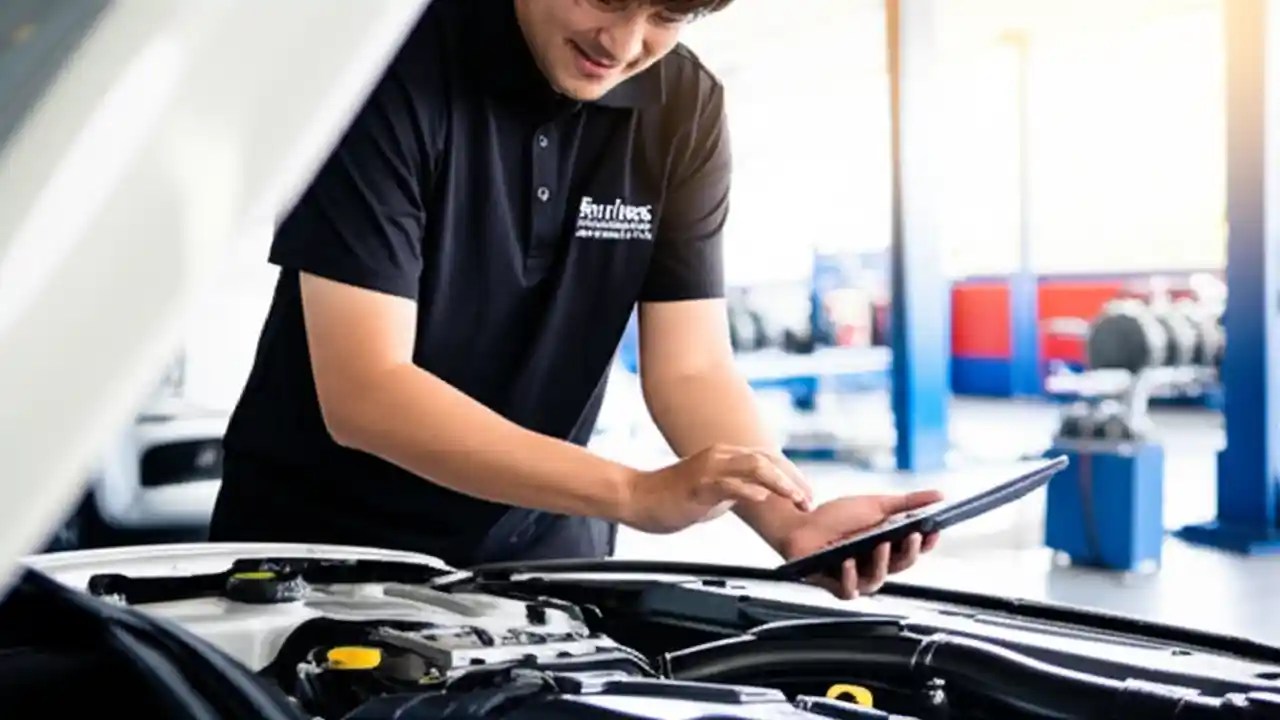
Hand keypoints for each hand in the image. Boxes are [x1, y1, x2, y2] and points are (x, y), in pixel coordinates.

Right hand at [623, 444, 813, 533]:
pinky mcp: (698, 484)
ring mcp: (709, 468)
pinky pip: (727, 484)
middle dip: (793, 479)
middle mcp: (720, 456)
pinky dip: (747, 489)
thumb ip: (736, 491)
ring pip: (753, 466)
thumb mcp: (714, 494)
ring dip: (779, 482)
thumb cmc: (673, 498)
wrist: (637, 498)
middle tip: (809, 500)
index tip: (807, 495)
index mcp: (725, 457)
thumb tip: (758, 495)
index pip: (768, 460)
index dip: (791, 476)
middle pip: (767, 459)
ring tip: (795, 497)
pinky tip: (761, 497)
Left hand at [779, 490, 942, 599]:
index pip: (914, 550)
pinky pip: (849, 590)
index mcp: (888, 547)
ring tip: (880, 544)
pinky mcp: (837, 586)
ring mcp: (857, 578)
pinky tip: (848, 562)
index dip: (927, 543)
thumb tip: (939, 495)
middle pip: (901, 565)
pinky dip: (850, 577)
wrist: (801, 524)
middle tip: (913, 534)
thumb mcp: (875, 505)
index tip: (934, 530)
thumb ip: (906, 503)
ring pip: (877, 580)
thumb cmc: (837, 516)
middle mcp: (876, 565)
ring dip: (881, 562)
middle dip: (910, 551)